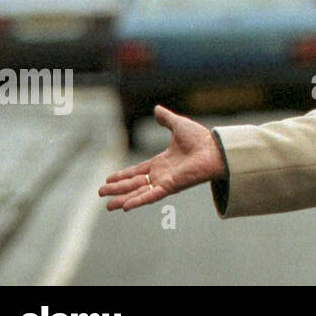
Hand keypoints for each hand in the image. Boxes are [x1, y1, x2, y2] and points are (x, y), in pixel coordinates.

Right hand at [98, 105, 224, 210]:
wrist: (216, 148)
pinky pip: (151, 196)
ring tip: (106, 204)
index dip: (123, 175)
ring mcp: (165, 182)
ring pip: (139, 192)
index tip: (109, 179)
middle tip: (100, 192)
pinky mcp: (171, 186)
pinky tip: (124, 206)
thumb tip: (157, 109)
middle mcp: (162, 174)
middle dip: (117, 188)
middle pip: (134, 183)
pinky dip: (138, 201)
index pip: (138, 171)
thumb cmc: (202, 139)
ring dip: (122, 197)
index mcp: (162, 162)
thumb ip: (166, 119)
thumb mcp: (179, 125)